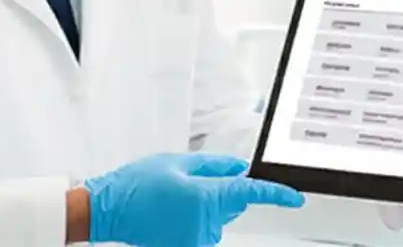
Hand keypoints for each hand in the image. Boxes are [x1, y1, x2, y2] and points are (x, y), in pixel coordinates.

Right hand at [83, 152, 303, 246]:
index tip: (296, 198)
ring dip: (205, 205)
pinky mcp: (186, 246)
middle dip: (221, 191)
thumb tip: (238, 169)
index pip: (252, 194)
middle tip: (188, 182)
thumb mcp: (177, 163)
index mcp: (205, 197)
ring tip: (172, 197)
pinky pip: (205, 228)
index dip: (278, 195)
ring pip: (219, 217)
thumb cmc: (136, 185)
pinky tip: (171, 210)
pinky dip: (195, 218)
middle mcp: (205, 223)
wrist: (106, 210)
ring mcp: (195, 239)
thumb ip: (214, 166)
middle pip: (233, 204)